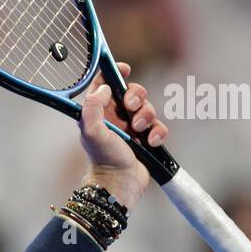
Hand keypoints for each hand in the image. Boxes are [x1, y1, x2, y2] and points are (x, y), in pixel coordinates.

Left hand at [75, 62, 166, 210]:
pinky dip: (157, 132)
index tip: (125, 68)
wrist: (119, 183)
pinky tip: (149, 142)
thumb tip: (105, 87)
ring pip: (148, 107)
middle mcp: (115, 118)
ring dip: (146, 115)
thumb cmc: (102, 159)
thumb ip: (93, 107)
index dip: (114, 73)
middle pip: (132, 92)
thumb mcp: (91, 131)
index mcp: (99, 112)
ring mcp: (131, 128)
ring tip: (138, 130)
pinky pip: (159, 126)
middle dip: (136, 96)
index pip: (104, 84)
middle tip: (131, 108)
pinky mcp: (146, 139)